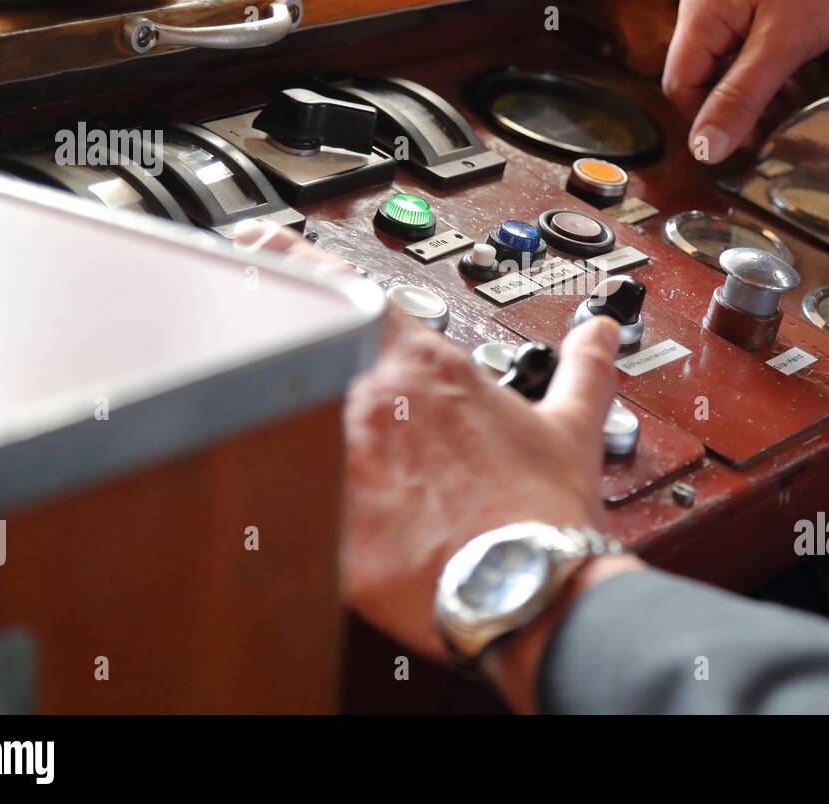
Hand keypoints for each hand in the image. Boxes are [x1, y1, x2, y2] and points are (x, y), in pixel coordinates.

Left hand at [233, 220, 629, 667]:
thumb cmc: (540, 511)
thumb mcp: (568, 426)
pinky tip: (242, 488)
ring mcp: (339, 454)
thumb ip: (583, 367)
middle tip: (241, 327)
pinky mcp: (319, 517)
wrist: (525, 584)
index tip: (263, 245)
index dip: (295, 257)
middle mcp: (374, 398)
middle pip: (291, 341)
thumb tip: (598, 332)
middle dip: (265, 333)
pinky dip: (249, 480)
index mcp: (427, 366)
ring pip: (263, 406)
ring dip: (254, 405)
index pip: (347, 287)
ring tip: (230, 411)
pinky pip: (261, 486)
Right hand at [663, 0, 828, 163]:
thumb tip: (705, 147)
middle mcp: (711, 0)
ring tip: (796, 103)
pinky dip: (776, 68)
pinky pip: (756, 46)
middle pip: (706, 75)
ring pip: (734, 63)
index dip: (710, 120)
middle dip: (739, 106)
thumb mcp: (783, 44)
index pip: (681, 85)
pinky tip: (802, 76)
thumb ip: (741, 98)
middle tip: (777, 127)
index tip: (747, 143)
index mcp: (701, 8)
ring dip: (761, 90)